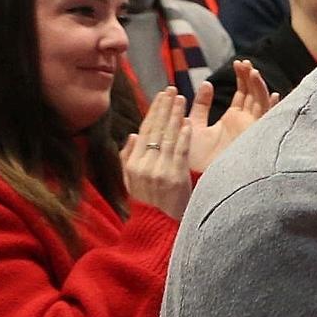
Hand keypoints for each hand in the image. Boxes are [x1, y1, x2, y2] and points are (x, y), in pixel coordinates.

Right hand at [122, 88, 193, 219]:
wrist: (158, 226)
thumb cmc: (149, 202)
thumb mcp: (132, 181)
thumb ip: (129, 158)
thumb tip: (132, 135)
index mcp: (133, 163)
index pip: (144, 130)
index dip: (153, 111)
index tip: (161, 95)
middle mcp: (144, 164)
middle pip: (155, 130)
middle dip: (164, 108)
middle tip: (172, 90)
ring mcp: (158, 170)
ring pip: (167, 137)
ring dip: (174, 116)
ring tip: (181, 99)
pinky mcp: (174, 177)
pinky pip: (179, 153)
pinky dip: (183, 137)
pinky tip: (187, 123)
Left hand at [185, 60, 275, 171]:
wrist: (197, 177)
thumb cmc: (194, 157)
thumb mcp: (194, 124)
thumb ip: (200, 106)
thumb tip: (206, 84)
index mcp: (232, 120)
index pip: (243, 94)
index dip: (243, 78)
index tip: (237, 64)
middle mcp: (245, 123)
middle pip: (254, 95)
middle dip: (250, 78)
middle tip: (244, 62)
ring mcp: (252, 129)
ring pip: (261, 103)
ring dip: (258, 86)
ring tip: (251, 69)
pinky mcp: (254, 137)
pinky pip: (267, 119)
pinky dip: (269, 106)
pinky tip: (271, 92)